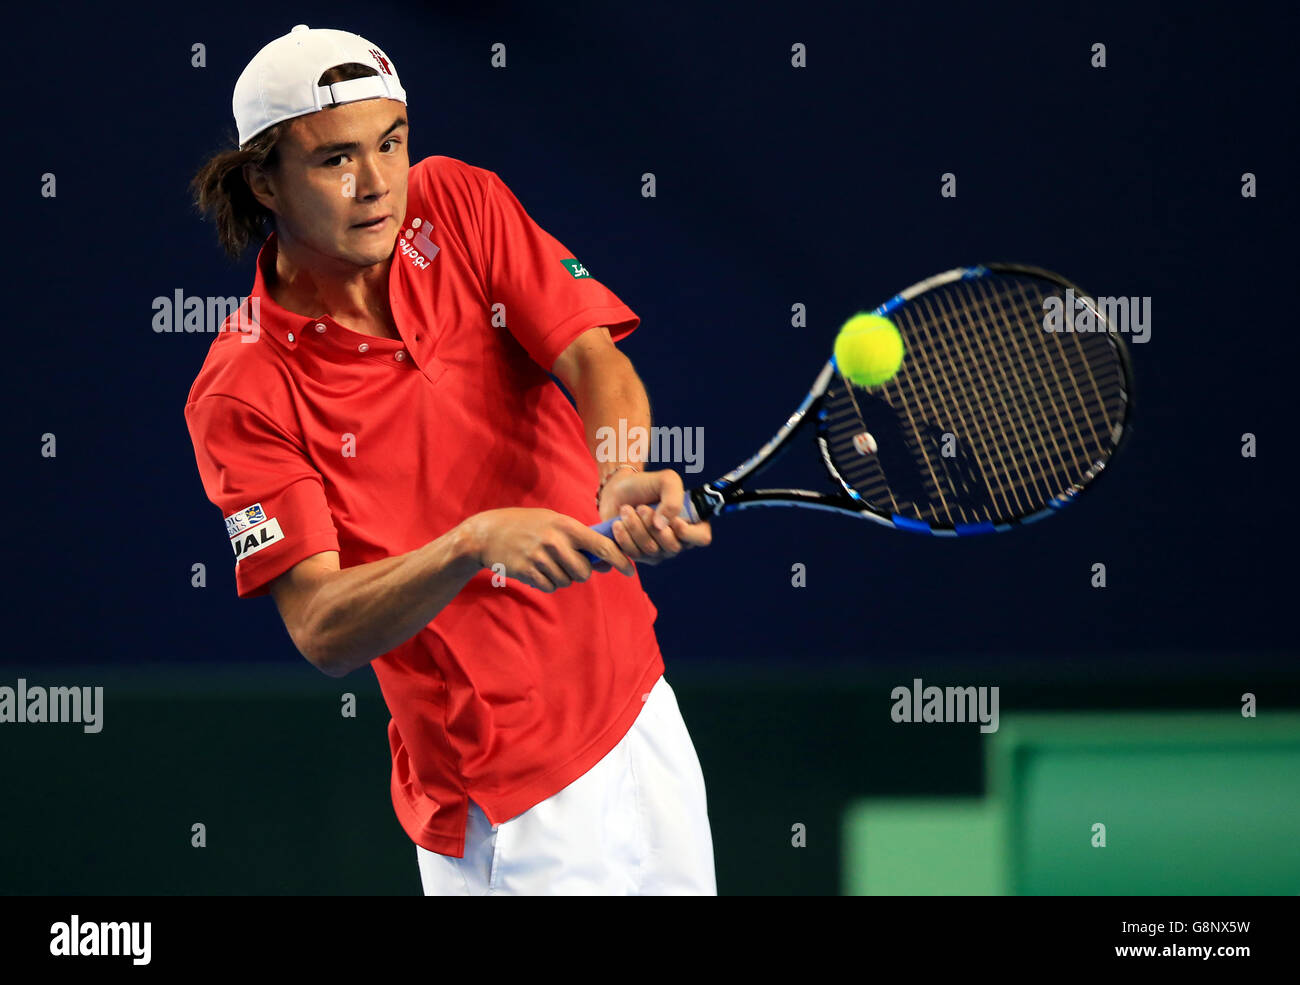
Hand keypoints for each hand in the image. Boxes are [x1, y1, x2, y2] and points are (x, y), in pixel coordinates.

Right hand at [469, 508, 633, 590]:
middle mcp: (555, 541)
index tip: (630, 570)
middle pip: (584, 572)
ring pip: (567, 581)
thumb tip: (608, 564)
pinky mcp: (528, 572)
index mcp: (566, 526)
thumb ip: (582, 540)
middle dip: (581, 572)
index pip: (602, 545)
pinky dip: (548, 582)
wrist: (488, 533)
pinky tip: (537, 568)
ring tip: (547, 561)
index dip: (620, 559)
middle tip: (569, 563)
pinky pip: (551, 586)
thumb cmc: (528, 525)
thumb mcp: (555, 523)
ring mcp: (540, 557)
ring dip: (562, 577)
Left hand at [597, 468, 712, 565]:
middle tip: (641, 508)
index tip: (672, 519)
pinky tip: (619, 523)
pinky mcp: (640, 555)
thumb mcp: (666, 481)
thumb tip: (662, 526)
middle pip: (672, 546)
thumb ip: (673, 499)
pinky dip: (624, 537)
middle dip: (653, 526)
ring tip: (626, 510)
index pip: (702, 538)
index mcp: (692, 522)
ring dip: (636, 527)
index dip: (687, 532)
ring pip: (651, 549)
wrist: (617, 491)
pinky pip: (634, 554)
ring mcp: (659, 551)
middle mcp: (678, 540)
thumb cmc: (646, 485)